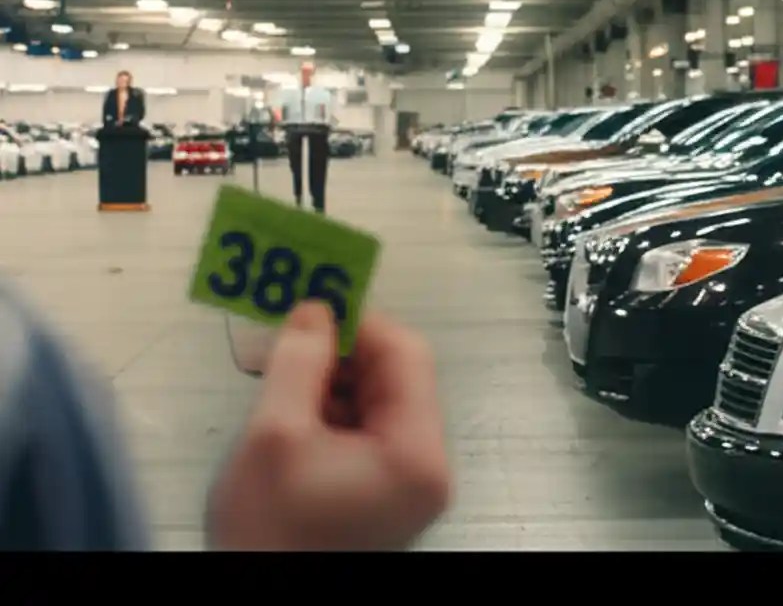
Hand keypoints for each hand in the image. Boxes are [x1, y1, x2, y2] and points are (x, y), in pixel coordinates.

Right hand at [206, 302, 450, 549]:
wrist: (258, 601)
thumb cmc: (270, 533)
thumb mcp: (274, 434)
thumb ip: (299, 363)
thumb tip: (313, 310)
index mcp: (417, 453)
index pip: (407, 356)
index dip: (361, 322)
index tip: (314, 304)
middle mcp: (425, 466)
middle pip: (395, 377)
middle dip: (340, 352)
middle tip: (287, 339)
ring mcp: (405, 482)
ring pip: (376, 401)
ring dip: (329, 379)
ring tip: (278, 375)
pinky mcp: (380, 492)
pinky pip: (364, 430)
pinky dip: (329, 410)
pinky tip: (290, 410)